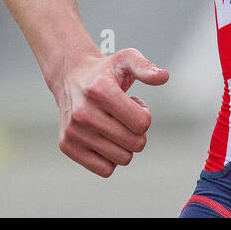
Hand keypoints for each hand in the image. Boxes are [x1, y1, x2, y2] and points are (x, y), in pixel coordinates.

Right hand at [53, 47, 168, 176]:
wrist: (71, 77)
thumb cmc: (105, 71)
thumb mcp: (127, 60)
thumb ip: (146, 67)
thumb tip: (163, 77)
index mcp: (100, 90)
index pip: (141, 123)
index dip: (144, 115)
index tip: (133, 104)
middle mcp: (83, 112)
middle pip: (135, 143)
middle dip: (137, 131)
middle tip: (124, 116)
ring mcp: (73, 131)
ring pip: (122, 158)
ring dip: (125, 144)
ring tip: (113, 123)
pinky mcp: (67, 146)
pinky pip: (105, 169)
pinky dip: (111, 158)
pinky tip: (104, 137)